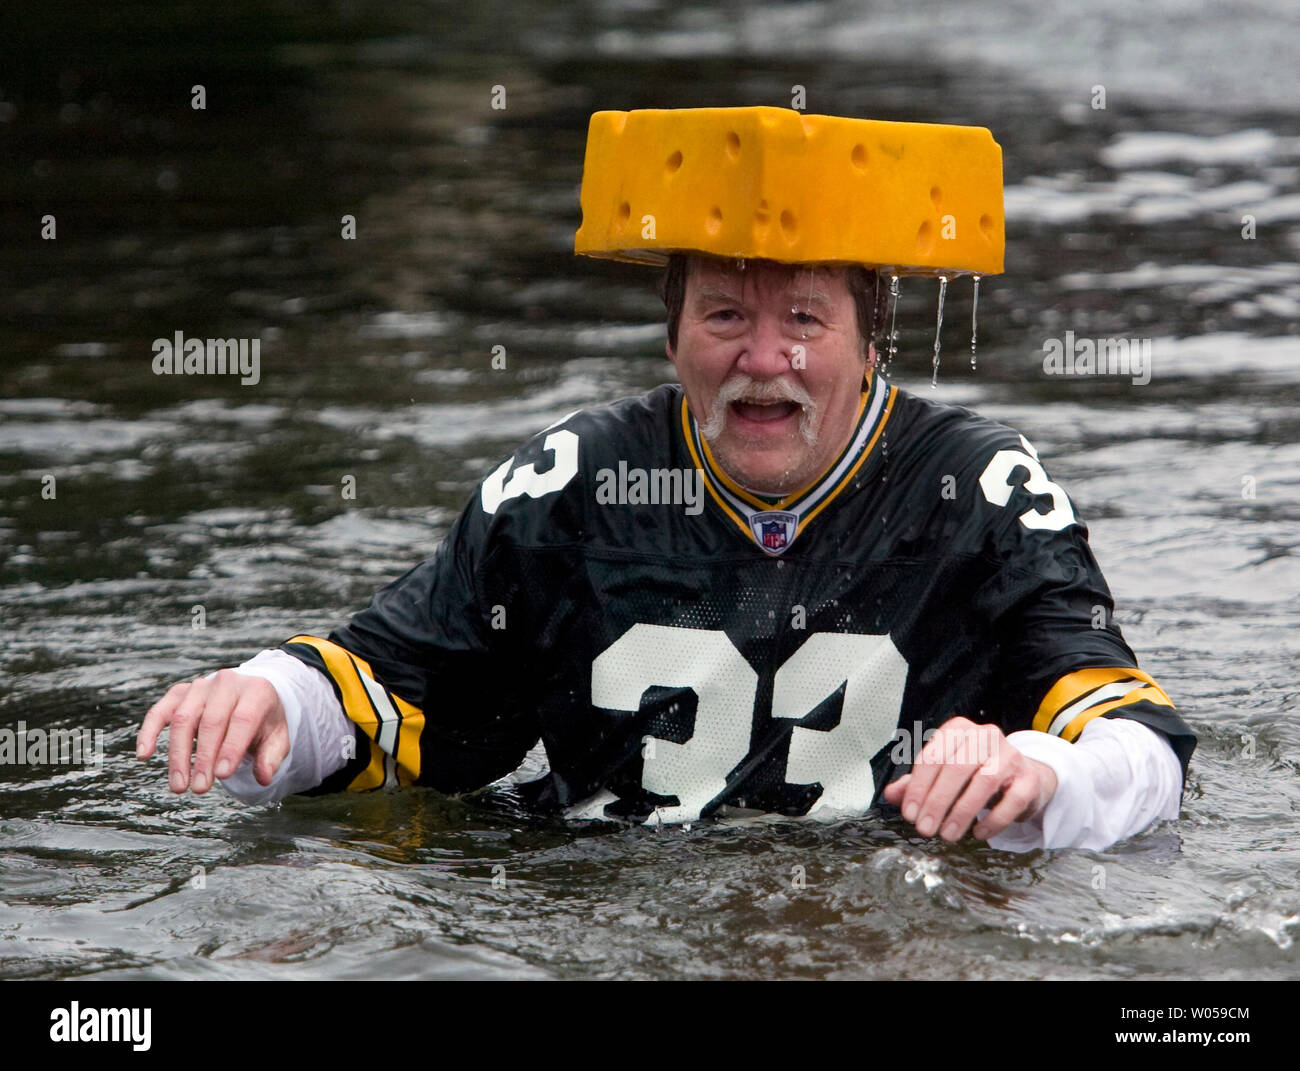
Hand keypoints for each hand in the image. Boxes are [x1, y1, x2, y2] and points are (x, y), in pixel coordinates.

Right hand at [136, 670, 287, 793]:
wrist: (250, 693)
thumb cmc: (263, 720)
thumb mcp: (277, 736)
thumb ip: (272, 756)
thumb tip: (263, 778)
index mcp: (256, 691)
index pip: (242, 719)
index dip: (231, 747)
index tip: (223, 775)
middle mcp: (227, 683)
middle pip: (211, 721)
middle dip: (203, 758)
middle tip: (200, 788)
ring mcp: (200, 686)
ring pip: (183, 719)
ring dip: (178, 755)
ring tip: (179, 786)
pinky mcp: (179, 693)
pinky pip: (159, 711)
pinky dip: (149, 731)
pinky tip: (144, 754)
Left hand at [881, 716, 1057, 842]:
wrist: (1024, 777)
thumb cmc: (976, 774)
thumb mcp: (944, 775)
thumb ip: (916, 783)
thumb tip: (890, 795)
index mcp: (957, 730)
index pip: (932, 757)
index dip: (917, 788)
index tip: (909, 814)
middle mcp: (984, 735)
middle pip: (955, 768)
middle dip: (937, 801)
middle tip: (925, 829)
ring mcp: (1010, 755)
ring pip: (984, 781)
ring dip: (962, 812)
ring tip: (947, 835)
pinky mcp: (1029, 777)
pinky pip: (1012, 800)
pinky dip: (994, 819)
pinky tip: (979, 833)